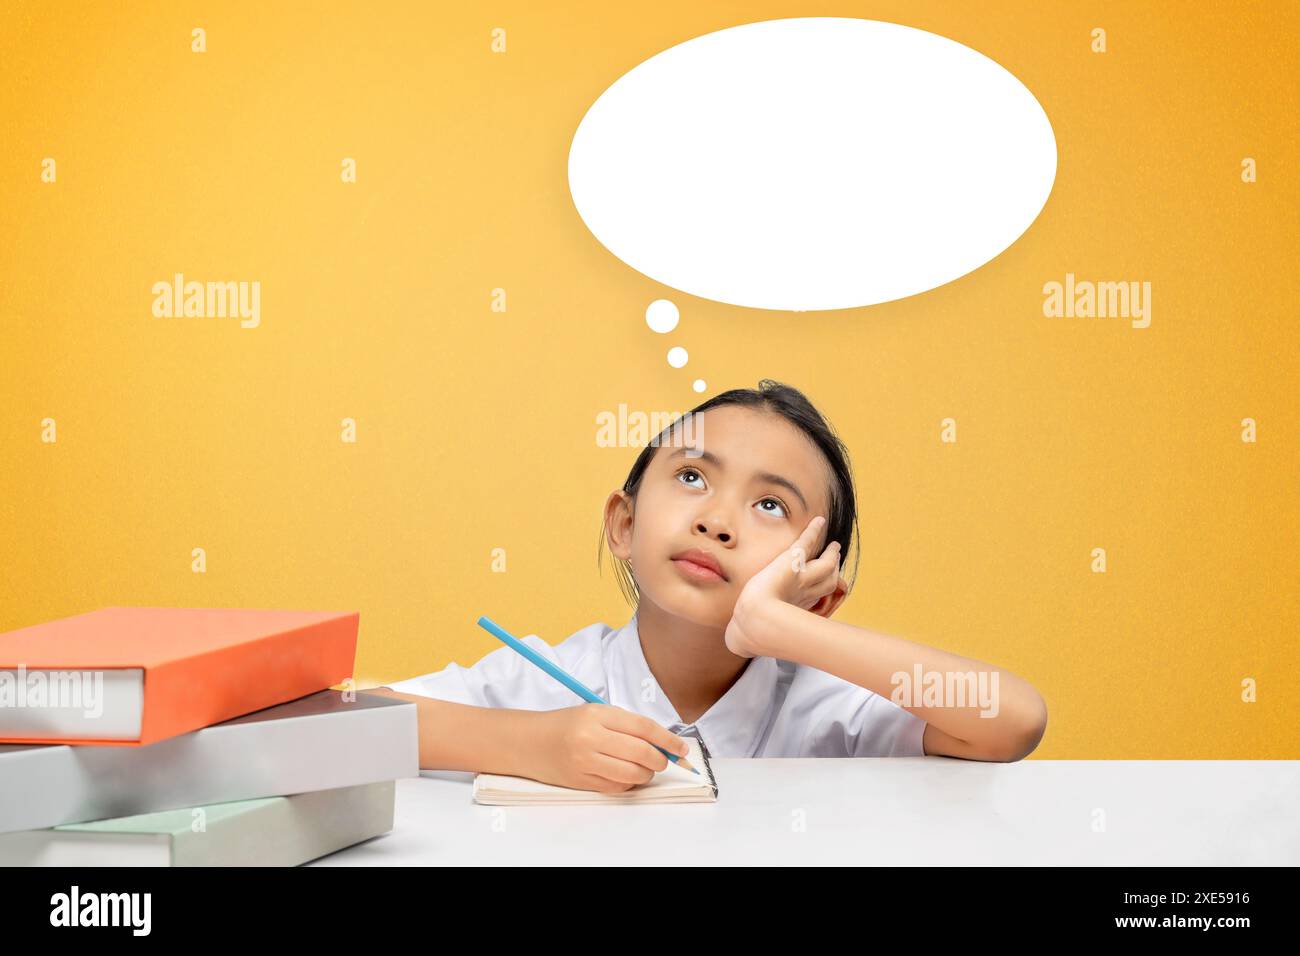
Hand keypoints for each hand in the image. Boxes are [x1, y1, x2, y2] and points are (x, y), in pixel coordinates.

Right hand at [524, 703, 691, 793]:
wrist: (530, 742)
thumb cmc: (566, 724)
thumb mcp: (595, 713)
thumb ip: (627, 725)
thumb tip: (663, 742)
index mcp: (597, 714)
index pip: (643, 728)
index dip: (668, 739)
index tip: (682, 748)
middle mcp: (590, 737)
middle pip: (641, 752)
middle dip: (660, 759)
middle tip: (664, 760)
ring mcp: (584, 762)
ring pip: (632, 774)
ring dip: (646, 774)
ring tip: (644, 768)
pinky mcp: (581, 781)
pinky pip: (617, 788)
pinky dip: (629, 784)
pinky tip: (626, 776)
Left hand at [724, 515, 846, 658]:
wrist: (756, 622)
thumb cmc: (749, 634)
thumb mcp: (747, 638)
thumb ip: (743, 639)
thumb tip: (732, 645)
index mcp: (795, 611)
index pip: (814, 601)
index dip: (819, 597)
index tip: (820, 596)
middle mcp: (805, 595)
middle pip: (829, 582)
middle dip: (833, 573)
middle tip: (835, 561)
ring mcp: (803, 578)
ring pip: (826, 564)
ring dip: (831, 554)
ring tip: (834, 545)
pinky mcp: (794, 561)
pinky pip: (807, 542)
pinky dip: (813, 530)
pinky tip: (818, 521)